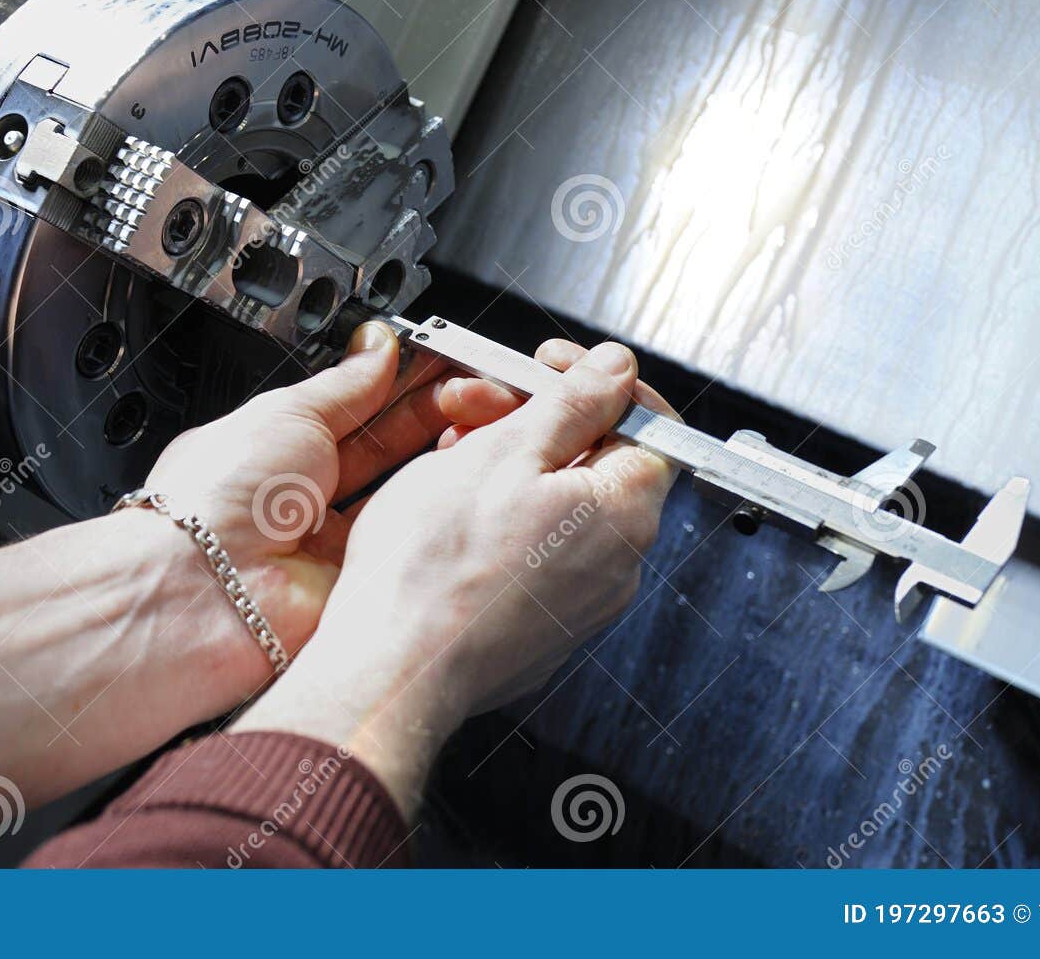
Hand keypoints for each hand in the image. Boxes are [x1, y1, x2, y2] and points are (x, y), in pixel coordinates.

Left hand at [0, 322, 507, 804]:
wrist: (202, 591)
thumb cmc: (211, 502)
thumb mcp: (288, 411)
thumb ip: (346, 383)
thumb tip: (377, 347)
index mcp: (279, 447)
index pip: (358, 406)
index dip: (401, 381)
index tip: (441, 360)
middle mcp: (309, 496)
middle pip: (389, 445)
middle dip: (435, 411)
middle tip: (476, 384)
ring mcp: (337, 543)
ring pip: (407, 488)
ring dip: (445, 451)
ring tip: (482, 415)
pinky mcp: (361, 584)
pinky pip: (410, 536)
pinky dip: (441, 502)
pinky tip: (468, 469)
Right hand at [234, 338, 679, 815]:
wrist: (390, 671)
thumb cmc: (434, 570)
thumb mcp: (504, 451)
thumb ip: (574, 402)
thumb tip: (617, 368)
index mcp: (624, 513)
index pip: (649, 424)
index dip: (599, 383)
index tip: (549, 367)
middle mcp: (618, 565)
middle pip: (595, 461)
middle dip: (535, 421)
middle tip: (475, 409)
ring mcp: (580, 603)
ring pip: (558, 505)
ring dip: (509, 466)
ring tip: (449, 458)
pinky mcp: (540, 628)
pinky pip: (536, 551)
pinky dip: (501, 518)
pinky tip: (450, 511)